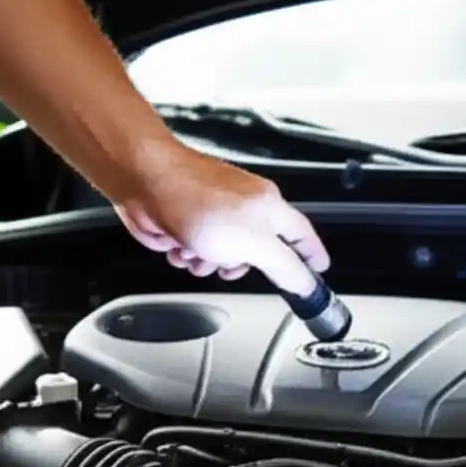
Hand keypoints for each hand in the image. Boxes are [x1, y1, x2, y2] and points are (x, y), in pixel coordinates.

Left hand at [111, 142, 328, 294]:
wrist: (146, 183)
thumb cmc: (196, 200)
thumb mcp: (253, 244)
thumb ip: (284, 266)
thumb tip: (307, 282)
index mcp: (270, 207)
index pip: (302, 236)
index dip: (313, 256)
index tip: (319, 271)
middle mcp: (246, 207)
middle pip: (261, 250)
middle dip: (244, 266)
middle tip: (233, 270)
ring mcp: (216, 213)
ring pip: (225, 254)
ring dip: (210, 263)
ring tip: (199, 257)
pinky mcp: (189, 219)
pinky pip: (198, 249)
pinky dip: (189, 255)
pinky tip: (181, 249)